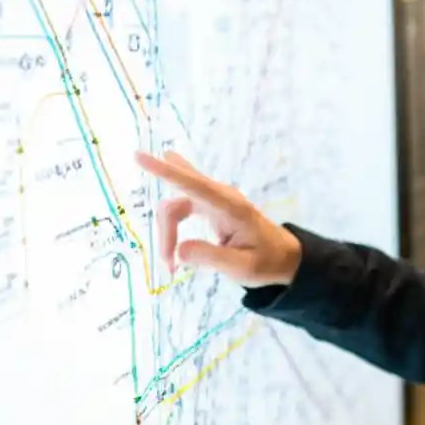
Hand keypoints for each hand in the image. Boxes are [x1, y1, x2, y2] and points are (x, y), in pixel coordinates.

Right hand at [134, 151, 301, 287]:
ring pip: (175, 207)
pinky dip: (173, 228)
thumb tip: (178, 251)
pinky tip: (166, 224)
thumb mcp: (241, 267)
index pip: (192, 184)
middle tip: (168, 263)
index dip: (165, 172)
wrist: (284, 257)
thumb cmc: (266, 261)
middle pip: (176, 202)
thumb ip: (210, 258)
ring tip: (173, 265)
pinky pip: (182, 206)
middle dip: (166, 230)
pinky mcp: (211, 206)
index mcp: (231, 207)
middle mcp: (221, 197)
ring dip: (169, 235)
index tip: (139, 157)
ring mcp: (215, 199)